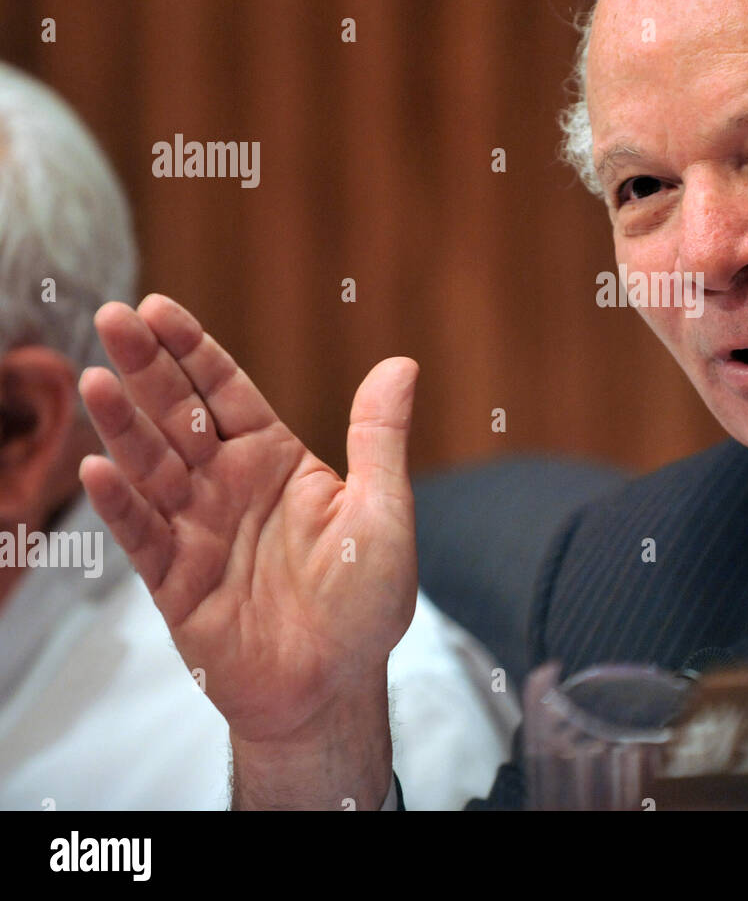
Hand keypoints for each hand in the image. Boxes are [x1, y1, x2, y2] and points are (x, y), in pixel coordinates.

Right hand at [78, 294, 418, 748]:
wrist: (334, 685)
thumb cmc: (365, 600)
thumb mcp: (383, 513)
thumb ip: (379, 440)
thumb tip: (403, 364)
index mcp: (275, 460)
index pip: (226, 391)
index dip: (193, 350)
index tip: (160, 308)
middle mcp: (227, 485)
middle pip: (179, 415)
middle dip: (147, 367)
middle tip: (113, 315)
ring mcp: (196, 529)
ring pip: (151, 467)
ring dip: (124, 425)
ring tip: (98, 379)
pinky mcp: (175, 581)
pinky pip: (144, 536)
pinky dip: (121, 505)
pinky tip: (99, 469)